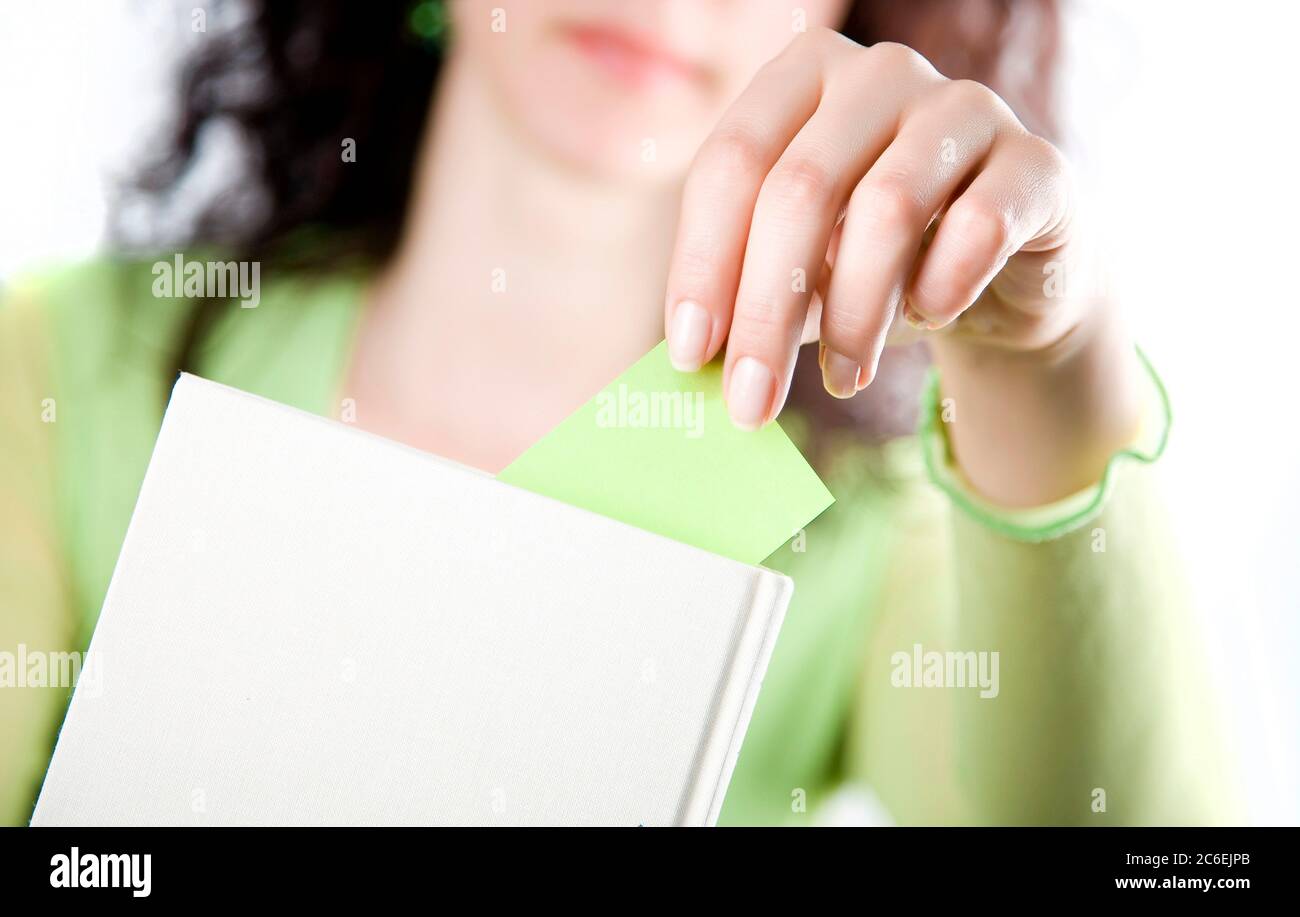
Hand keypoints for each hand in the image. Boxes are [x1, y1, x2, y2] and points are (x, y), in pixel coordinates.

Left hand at [663, 28, 1088, 431]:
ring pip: (887, 208)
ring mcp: (966, 107)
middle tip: (752, 402)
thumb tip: (692, 357)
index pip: (732, 161)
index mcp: (802, 76)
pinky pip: (978, 228)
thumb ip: (743, 295)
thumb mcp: (797, 272)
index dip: (704, 263)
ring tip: (843, 376)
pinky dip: (941, 290)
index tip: (692, 355)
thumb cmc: (873, 267)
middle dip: (767, 310)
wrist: (998, 276)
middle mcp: (881, 72)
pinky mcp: (1035, 163)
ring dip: (853, 315)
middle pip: (800, 187)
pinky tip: (929, 315)